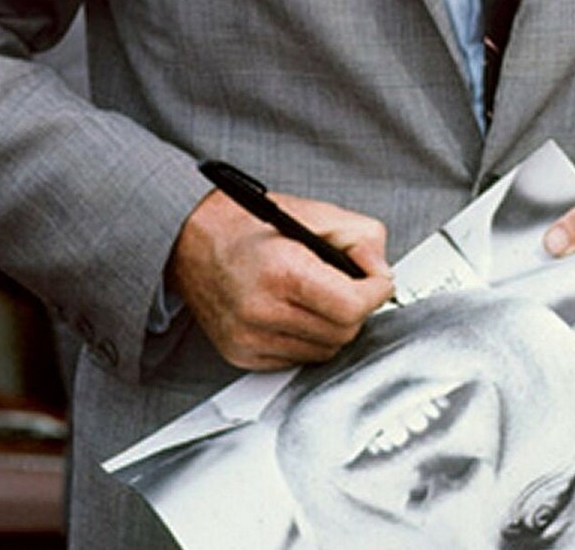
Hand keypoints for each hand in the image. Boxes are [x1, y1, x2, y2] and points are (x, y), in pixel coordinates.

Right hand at [167, 188, 394, 369]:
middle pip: (342, 332)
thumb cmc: (249, 223)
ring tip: (318, 296)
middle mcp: (262, 311)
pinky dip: (306, 339)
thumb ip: (360, 237)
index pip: (352, 307)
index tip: (377, 281)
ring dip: (332, 326)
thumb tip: (382, 272)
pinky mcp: (241, 354)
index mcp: (282, 271)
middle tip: (346, 284)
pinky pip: (297, 360)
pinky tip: (295, 311)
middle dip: (354, 308)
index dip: (375, 292)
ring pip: (323, 351)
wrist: (192, 239)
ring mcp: (249, 338)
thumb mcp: (313, 213)